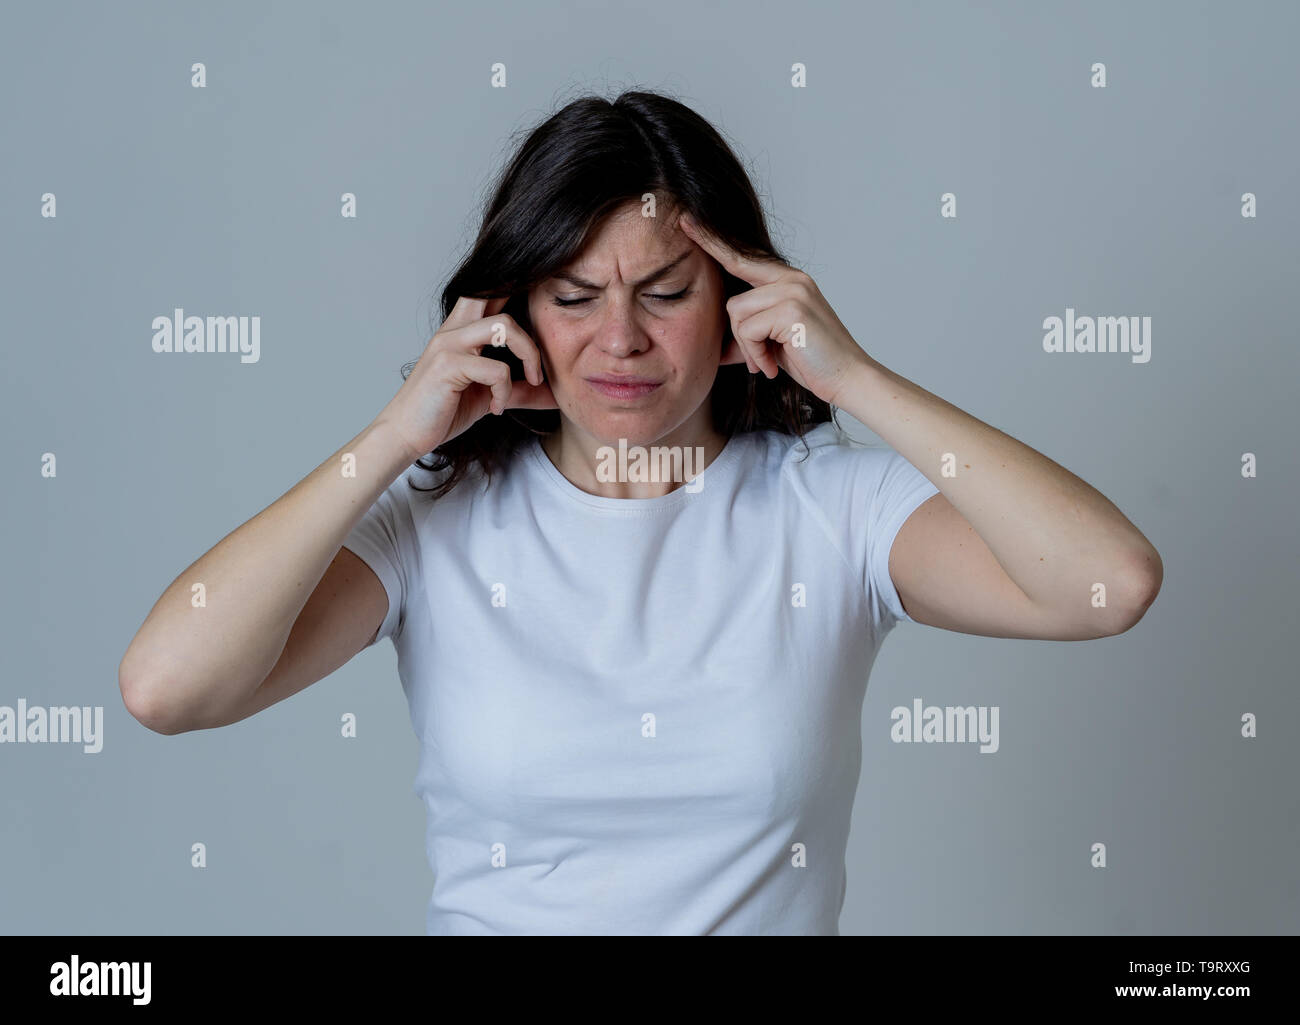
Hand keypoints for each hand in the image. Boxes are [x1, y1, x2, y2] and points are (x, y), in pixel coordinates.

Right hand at [377, 295, 556, 459]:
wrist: (405, 435)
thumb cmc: (443, 412)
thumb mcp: (490, 397)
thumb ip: (521, 390)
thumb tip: (557, 394)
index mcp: (463, 329)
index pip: (492, 292)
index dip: (520, 286)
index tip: (547, 305)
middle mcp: (455, 328)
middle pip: (498, 290)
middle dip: (528, 299)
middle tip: (548, 331)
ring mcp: (450, 343)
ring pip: (505, 326)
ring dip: (529, 353)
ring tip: (532, 380)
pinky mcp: (448, 365)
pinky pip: (496, 369)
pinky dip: (504, 391)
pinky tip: (496, 408)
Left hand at [677, 213, 873, 406]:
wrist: (848, 379)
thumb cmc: (813, 362)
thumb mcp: (772, 344)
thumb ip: (745, 336)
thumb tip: (714, 347)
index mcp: (788, 280)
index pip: (742, 257)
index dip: (712, 241)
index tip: (686, 221)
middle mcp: (791, 278)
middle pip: (732, 299)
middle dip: (736, 336)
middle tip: (756, 361)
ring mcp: (793, 290)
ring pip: (736, 314)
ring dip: (747, 348)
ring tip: (770, 363)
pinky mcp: (791, 308)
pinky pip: (747, 330)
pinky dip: (755, 354)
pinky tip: (774, 365)